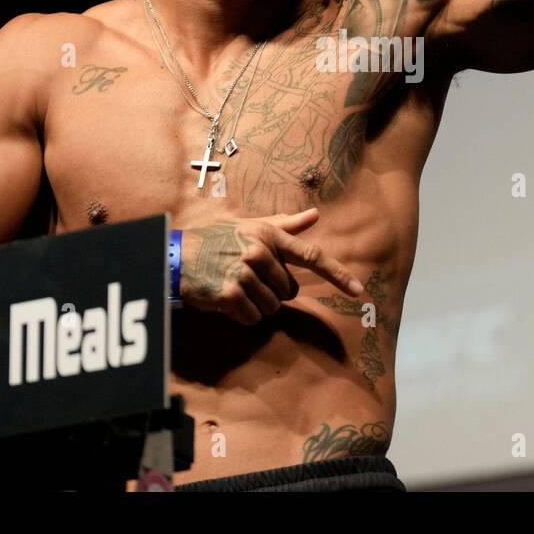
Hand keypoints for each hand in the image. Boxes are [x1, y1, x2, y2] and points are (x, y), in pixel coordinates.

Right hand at [179, 207, 363, 324]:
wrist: (175, 256)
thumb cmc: (214, 240)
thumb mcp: (248, 226)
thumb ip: (284, 225)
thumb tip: (315, 215)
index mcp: (268, 235)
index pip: (312, 256)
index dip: (337, 274)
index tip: (358, 290)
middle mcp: (259, 252)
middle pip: (290, 291)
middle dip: (273, 292)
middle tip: (249, 280)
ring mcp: (244, 274)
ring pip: (272, 307)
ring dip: (256, 305)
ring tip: (235, 288)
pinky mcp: (230, 295)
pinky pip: (252, 318)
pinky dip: (242, 316)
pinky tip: (227, 301)